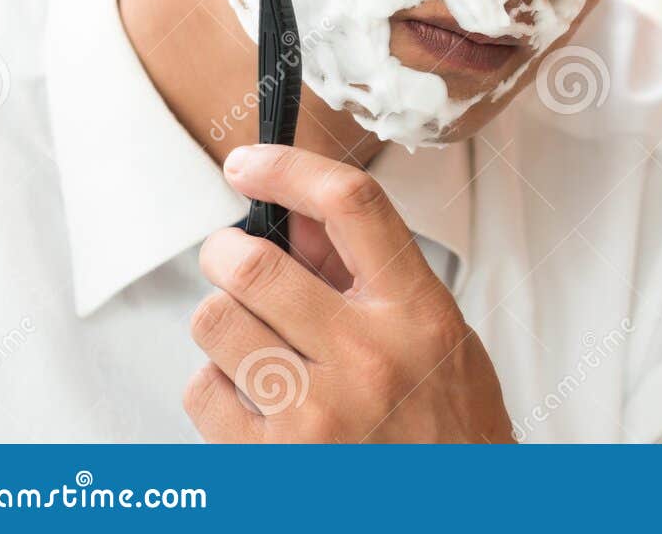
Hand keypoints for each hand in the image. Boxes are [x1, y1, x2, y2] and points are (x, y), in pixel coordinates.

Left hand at [183, 143, 513, 442]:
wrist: (460, 512)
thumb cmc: (449, 426)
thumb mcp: (434, 333)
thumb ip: (367, 273)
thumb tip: (296, 213)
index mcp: (415, 311)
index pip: (351, 205)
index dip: (289, 168)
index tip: (249, 163)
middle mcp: (367, 356)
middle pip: (254, 265)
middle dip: (225, 252)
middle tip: (231, 259)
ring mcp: (316, 414)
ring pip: (215, 323)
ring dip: (222, 322)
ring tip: (254, 341)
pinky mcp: (273, 463)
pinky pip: (202, 392)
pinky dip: (215, 386)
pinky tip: (254, 399)